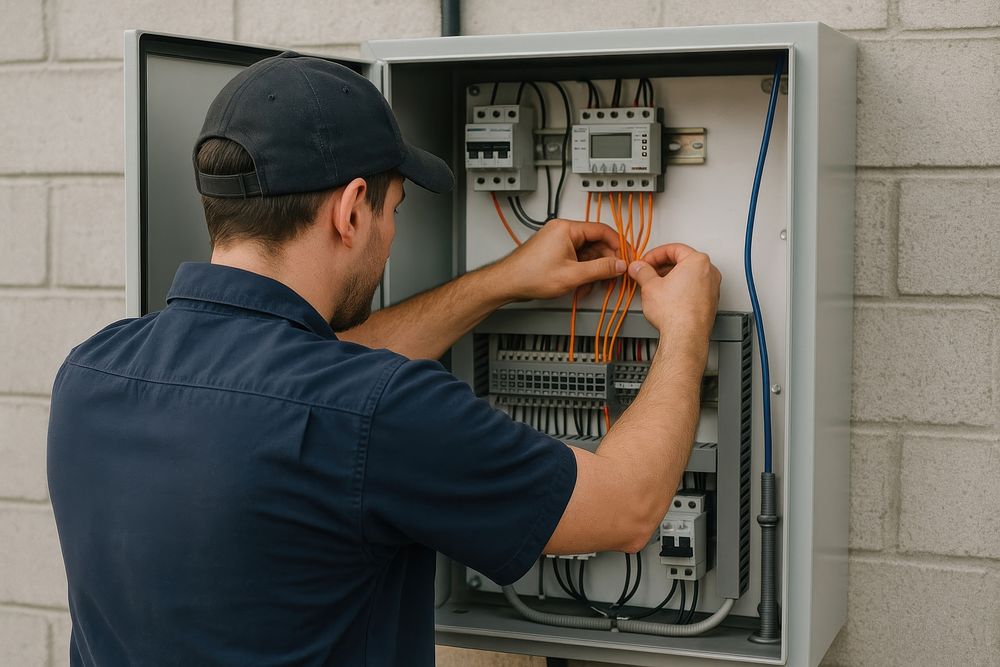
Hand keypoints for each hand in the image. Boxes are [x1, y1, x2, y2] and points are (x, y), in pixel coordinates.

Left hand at [494, 219, 625, 301]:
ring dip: (592, 271)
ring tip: (591, 286)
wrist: (507, 283)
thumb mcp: (572, 275)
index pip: (602, 230)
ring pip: (586, 253)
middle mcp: (562, 231)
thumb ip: (600, 269)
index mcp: (567, 229)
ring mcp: (557, 241)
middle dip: (604, 262)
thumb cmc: (530, 275)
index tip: (627, 257)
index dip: (618, 245)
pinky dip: (581, 272)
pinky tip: (580, 286)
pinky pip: (575, 259)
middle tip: (613, 275)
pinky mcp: (554, 251)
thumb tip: (619, 265)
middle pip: (595, 243)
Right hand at [628, 243, 720, 338]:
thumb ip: (642, 272)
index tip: (645, 262)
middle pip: (682, 261)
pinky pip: (693, 289)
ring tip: (655, 287)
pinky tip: (667, 298)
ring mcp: (712, 288)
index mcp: (698, 261)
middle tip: (647, 273)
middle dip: (662, 266)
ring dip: (670, 278)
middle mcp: (710, 272)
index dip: (654, 254)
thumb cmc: (675, 312)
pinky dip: (680, 289)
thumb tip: (638, 268)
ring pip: (688, 276)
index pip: (673, 249)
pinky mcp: (710, 302)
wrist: (685, 336)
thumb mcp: (650, 286)